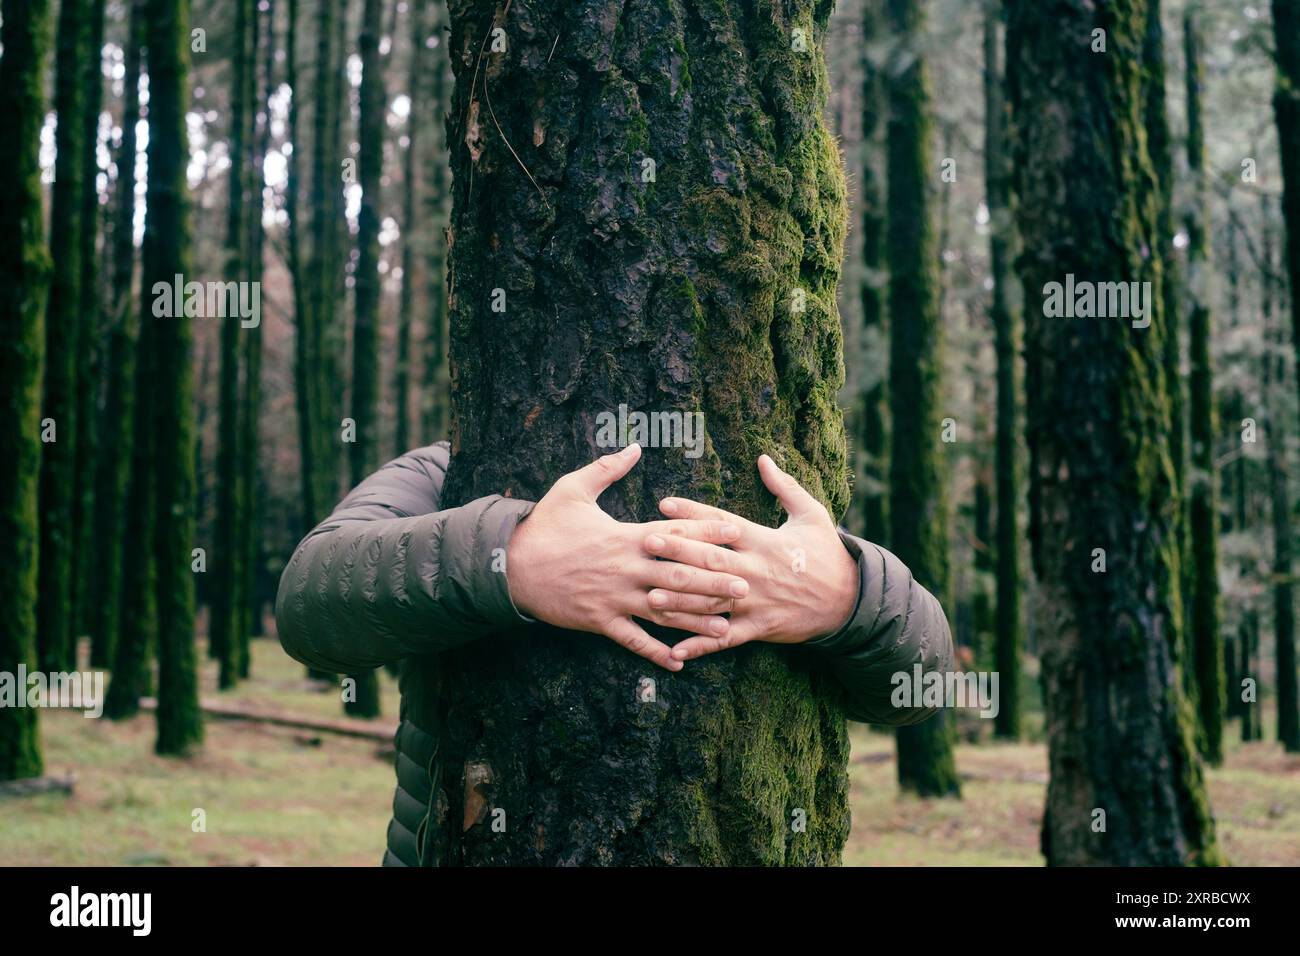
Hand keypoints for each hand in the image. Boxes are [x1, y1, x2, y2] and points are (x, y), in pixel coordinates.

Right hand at [506, 443, 749, 670]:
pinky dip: (655, 653)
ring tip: (726, 628)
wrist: (509, 564)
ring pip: (664, 611)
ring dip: (696, 620)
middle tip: (745, 586)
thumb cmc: (543, 525)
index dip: (707, 531)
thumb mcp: (572, 488)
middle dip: (714, 582)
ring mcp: (614, 598)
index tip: (736, 532)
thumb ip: (607, 468)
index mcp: (625, 536)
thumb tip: (634, 447)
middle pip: (679, 576)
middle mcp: (625, 569)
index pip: (675, 533)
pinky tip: (678, 662)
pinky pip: (633, 640)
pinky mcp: (599, 621)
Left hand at [647, 454, 859, 661]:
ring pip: (712, 600)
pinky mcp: (760, 628)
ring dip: (681, 600)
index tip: (664, 503)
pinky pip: (726, 639)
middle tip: (646, 541)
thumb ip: (784, 487)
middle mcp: (756, 570)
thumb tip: (763, 457)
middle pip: (711, 559)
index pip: (722, 523)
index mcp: (764, 541)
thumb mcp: (812, 514)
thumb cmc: (828, 553)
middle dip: (678, 551)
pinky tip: (675, 651)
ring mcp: (756, 602)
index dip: (693, 512)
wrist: (851, 600)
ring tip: (649, 594)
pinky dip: (701, 645)